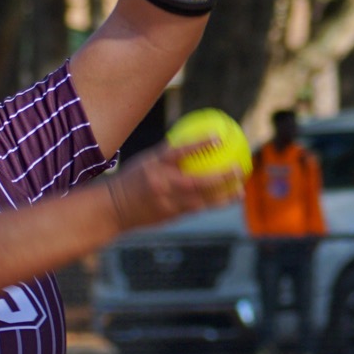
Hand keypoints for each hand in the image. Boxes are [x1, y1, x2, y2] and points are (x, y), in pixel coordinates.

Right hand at [105, 144, 241, 231]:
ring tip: (240, 191)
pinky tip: (224, 200)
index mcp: (155, 165)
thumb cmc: (132, 179)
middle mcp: (163, 184)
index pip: (180, 152)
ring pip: (201, 201)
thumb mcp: (146, 161)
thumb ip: (168, 154)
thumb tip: (195, 140)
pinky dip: (211, 204)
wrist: (113, 209)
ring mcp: (167, 203)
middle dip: (221, 177)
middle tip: (239, 169)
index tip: (219, 137)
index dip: (200, 144)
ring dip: (223, 197)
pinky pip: (195, 209)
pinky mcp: (170, 217)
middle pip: (198, 182)